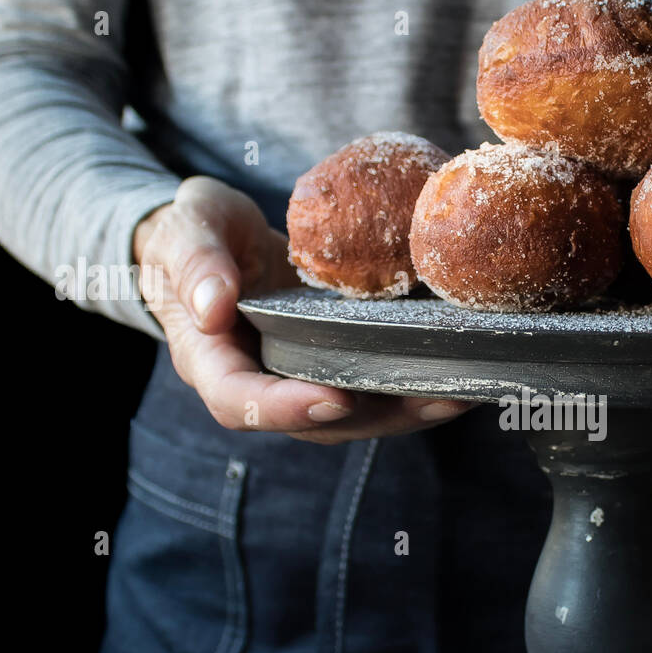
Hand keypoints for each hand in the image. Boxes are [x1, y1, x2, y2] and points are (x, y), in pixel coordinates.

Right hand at [134, 176, 473, 442]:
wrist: (211, 241)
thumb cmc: (191, 235)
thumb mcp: (186, 230)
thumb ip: (195, 263)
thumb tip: (213, 307)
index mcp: (212, 363)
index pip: (243, 403)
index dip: (289, 408)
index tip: (336, 398)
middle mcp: (260, 384)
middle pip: (316, 422)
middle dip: (379, 416)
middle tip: (435, 399)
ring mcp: (300, 379)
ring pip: (355, 414)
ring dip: (410, 409)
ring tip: (465, 391)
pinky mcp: (334, 364)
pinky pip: (373, 386)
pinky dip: (416, 383)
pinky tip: (462, 368)